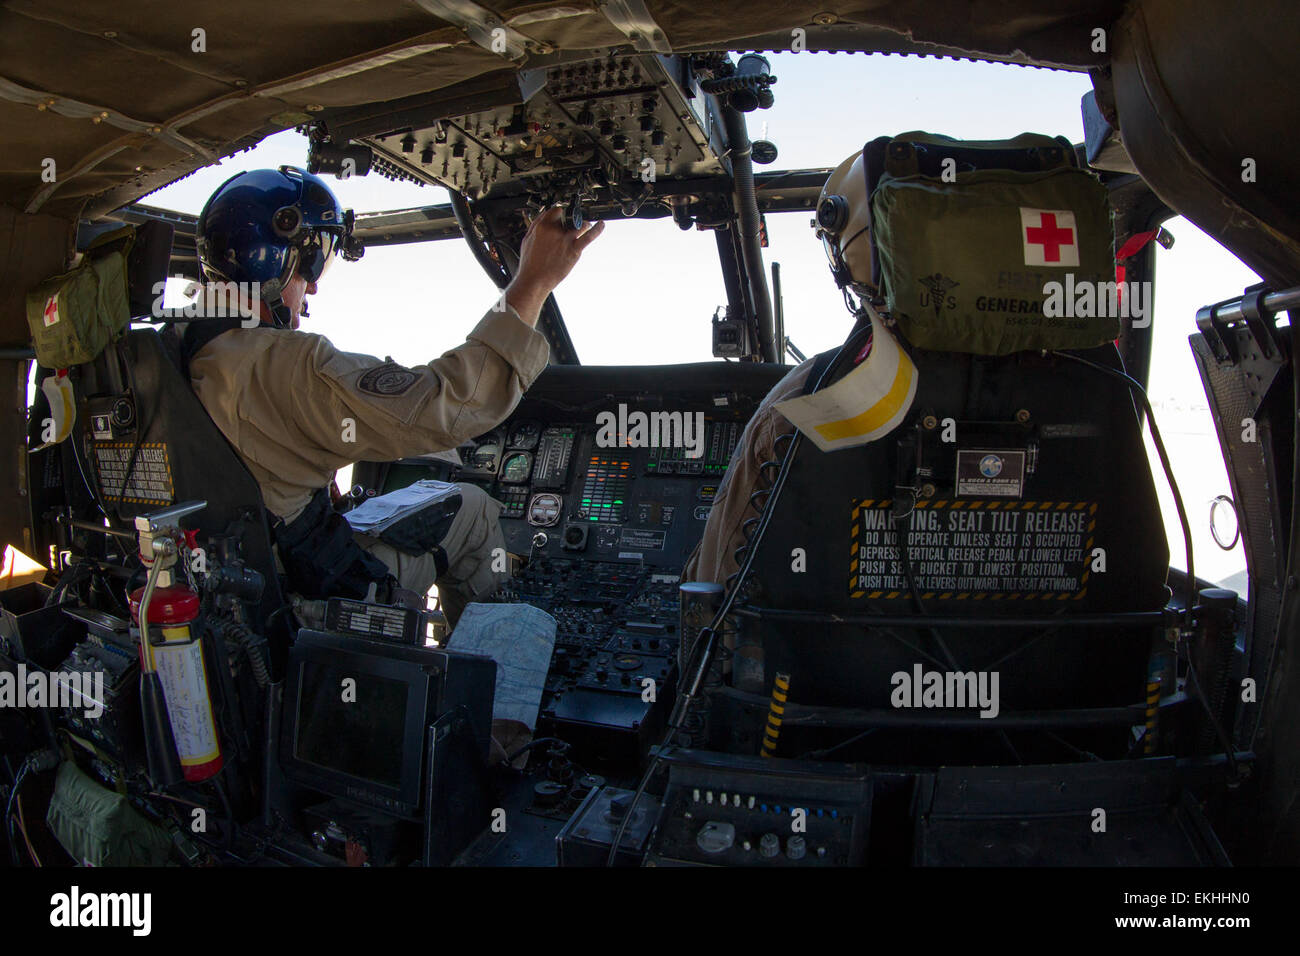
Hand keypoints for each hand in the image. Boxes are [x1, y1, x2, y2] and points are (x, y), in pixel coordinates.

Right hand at [505, 207, 604, 324]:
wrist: (534, 280)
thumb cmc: (530, 263)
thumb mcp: (527, 239)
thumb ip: (536, 225)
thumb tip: (544, 215)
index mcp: (541, 226)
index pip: (556, 210)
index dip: (560, 212)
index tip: (563, 214)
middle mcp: (554, 231)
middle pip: (568, 217)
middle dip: (571, 220)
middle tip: (571, 224)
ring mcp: (565, 240)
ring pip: (580, 224)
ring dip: (583, 224)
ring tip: (585, 226)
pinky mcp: (574, 250)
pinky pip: (589, 236)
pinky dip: (597, 229)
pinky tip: (601, 224)